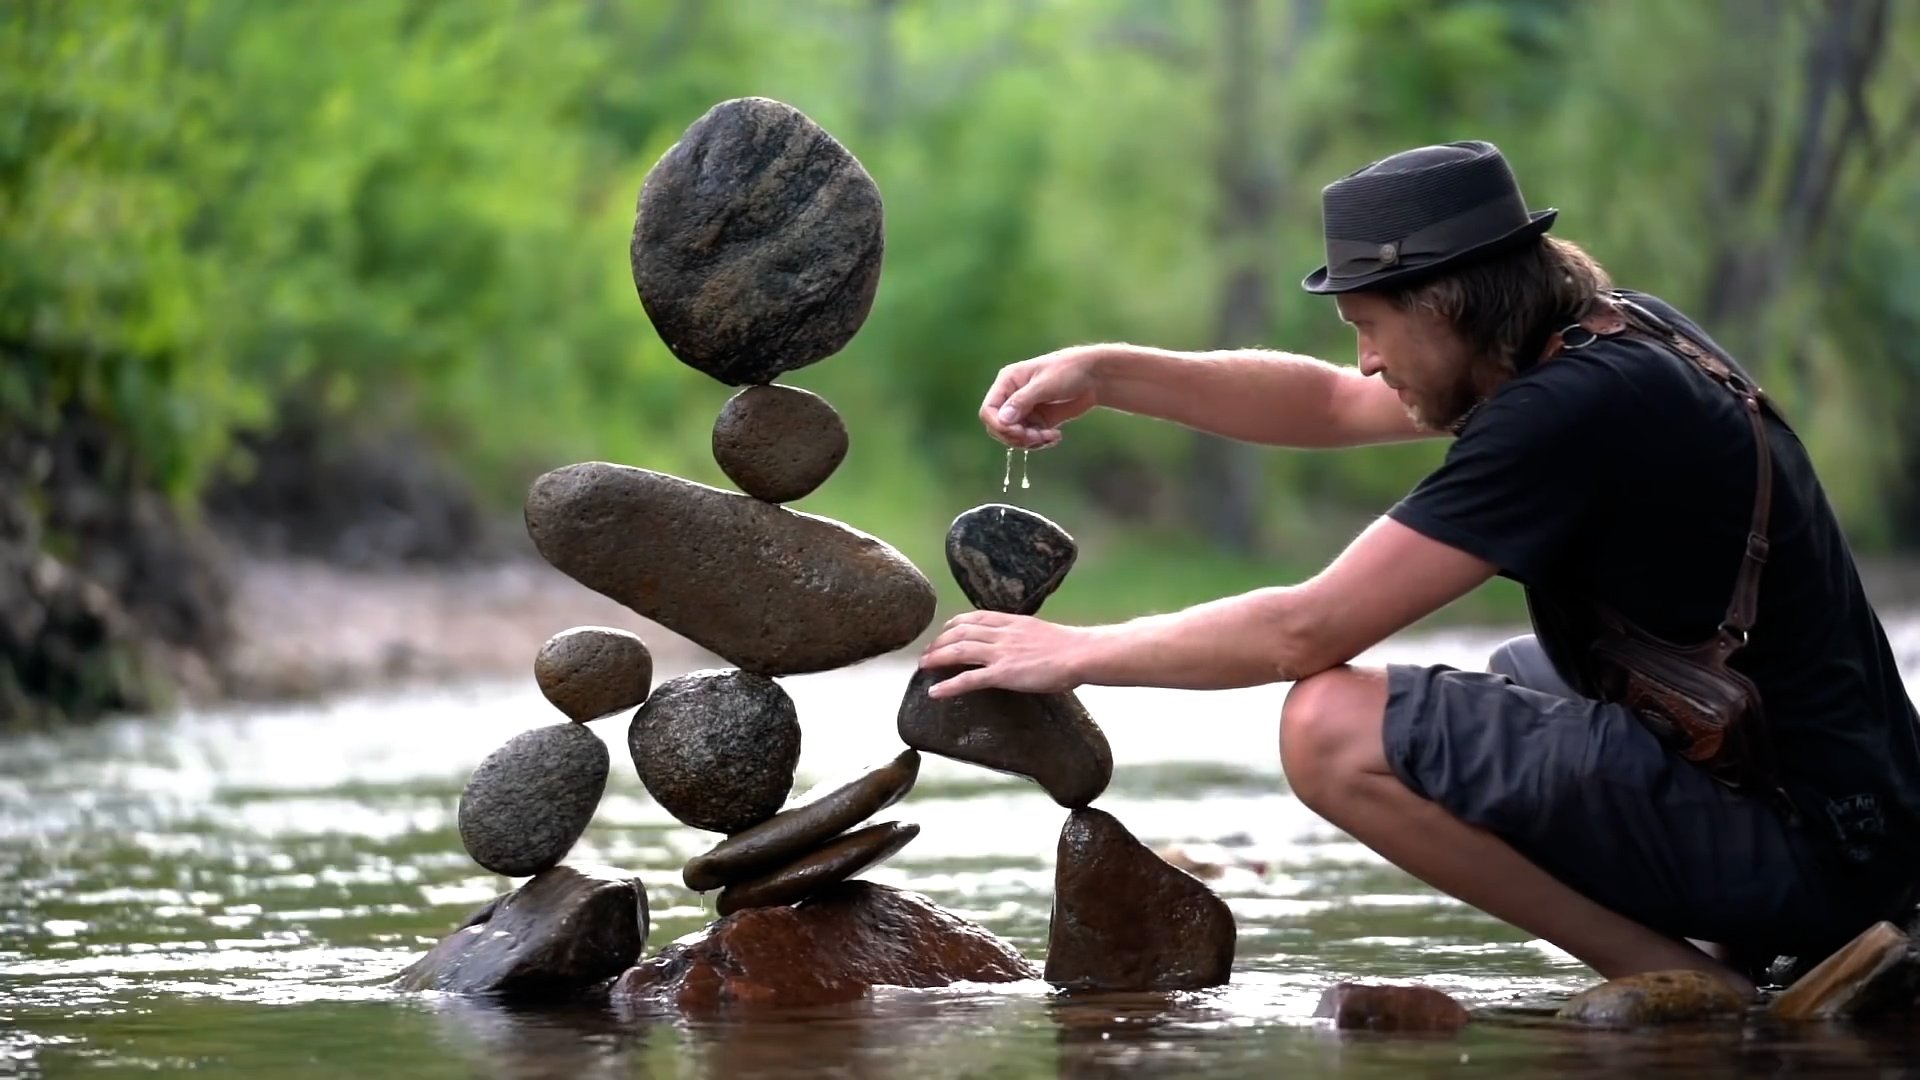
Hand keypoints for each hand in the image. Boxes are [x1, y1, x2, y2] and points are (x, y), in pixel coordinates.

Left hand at [918, 611, 1096, 696]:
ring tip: (922, 666)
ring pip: (959, 650)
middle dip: (939, 641)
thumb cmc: (1069, 648)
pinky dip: (948, 685)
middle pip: (960, 632)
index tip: (944, 632)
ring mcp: (1001, 653)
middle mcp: (1002, 633)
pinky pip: (968, 679)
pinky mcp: (1003, 673)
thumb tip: (1019, 644)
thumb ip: (1023, 635)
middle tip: (927, 653)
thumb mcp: (1040, 632)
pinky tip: (935, 693)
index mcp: (1011, 621)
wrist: (1081, 654)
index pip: (974, 617)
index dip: (954, 624)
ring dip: (937, 658)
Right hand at [979, 347, 1102, 448]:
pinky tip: (1056, 436)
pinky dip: (1040, 442)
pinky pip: (1030, 439)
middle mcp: (1012, 397)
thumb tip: (1002, 420)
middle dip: (1016, 437)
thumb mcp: (1045, 384)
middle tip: (1037, 438)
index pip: (989, 410)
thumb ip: (1022, 401)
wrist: (1094, 376)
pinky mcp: (1037, 421)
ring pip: (1014, 437)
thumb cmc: (1069, 371)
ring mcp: (1025, 410)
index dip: (999, 425)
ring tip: (1051, 436)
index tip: (1019, 432)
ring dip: (1030, 442)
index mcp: (1007, 382)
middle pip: (999, 427)